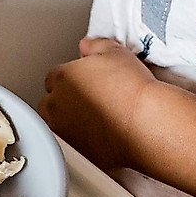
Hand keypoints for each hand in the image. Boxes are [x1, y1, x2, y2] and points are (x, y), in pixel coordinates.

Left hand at [38, 37, 154, 169]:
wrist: (145, 122)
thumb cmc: (133, 89)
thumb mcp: (116, 52)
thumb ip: (95, 45)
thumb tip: (87, 45)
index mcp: (62, 77)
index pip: (54, 77)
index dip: (72, 79)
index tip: (85, 83)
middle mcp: (56, 104)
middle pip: (50, 102)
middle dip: (64, 102)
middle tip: (89, 102)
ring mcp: (63, 130)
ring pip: (57, 125)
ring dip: (69, 122)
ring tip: (94, 120)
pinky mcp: (74, 152)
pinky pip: (72, 145)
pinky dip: (81, 141)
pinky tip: (98, 137)